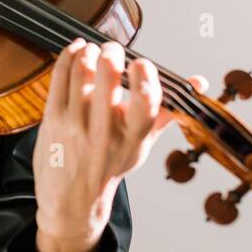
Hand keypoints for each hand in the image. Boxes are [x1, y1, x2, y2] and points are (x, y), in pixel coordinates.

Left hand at [32, 38, 207, 251]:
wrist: (72, 201)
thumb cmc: (109, 167)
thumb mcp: (142, 144)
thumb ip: (167, 111)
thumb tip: (199, 82)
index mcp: (133, 136)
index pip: (145, 100)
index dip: (145, 74)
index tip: (141, 63)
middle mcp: (105, 130)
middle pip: (108, 75)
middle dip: (112, 52)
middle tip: (113, 50)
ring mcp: (75, 123)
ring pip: (81, 70)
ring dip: (89, 51)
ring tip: (94, 51)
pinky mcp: (53, 118)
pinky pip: (59, 76)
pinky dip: (68, 55)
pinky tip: (76, 51)